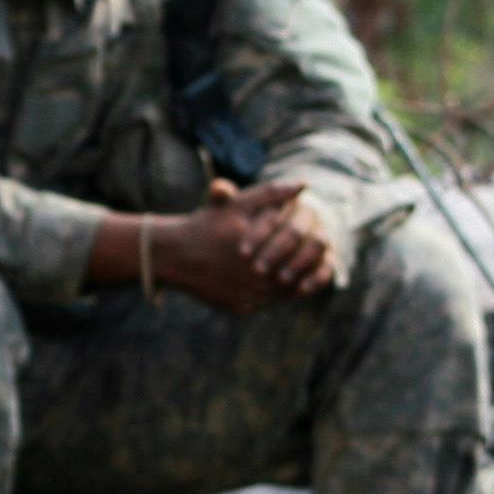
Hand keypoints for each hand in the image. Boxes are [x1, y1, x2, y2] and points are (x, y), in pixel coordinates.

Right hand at [109, 179, 343, 312]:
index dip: (313, 249)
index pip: (300, 253)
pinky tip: (275, 283)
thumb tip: (304, 184)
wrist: (174, 256)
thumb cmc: (207, 225)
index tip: (319, 240)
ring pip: (282, 294)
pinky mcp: (238, 309)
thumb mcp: (238, 204)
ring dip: (293, 284)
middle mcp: (252, 277)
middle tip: (315, 258)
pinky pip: (265, 305)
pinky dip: (274, 296)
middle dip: (305, 267)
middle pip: (293, 276)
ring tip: (297, 269)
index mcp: (258, 250)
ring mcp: (245, 297)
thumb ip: (272, 193)